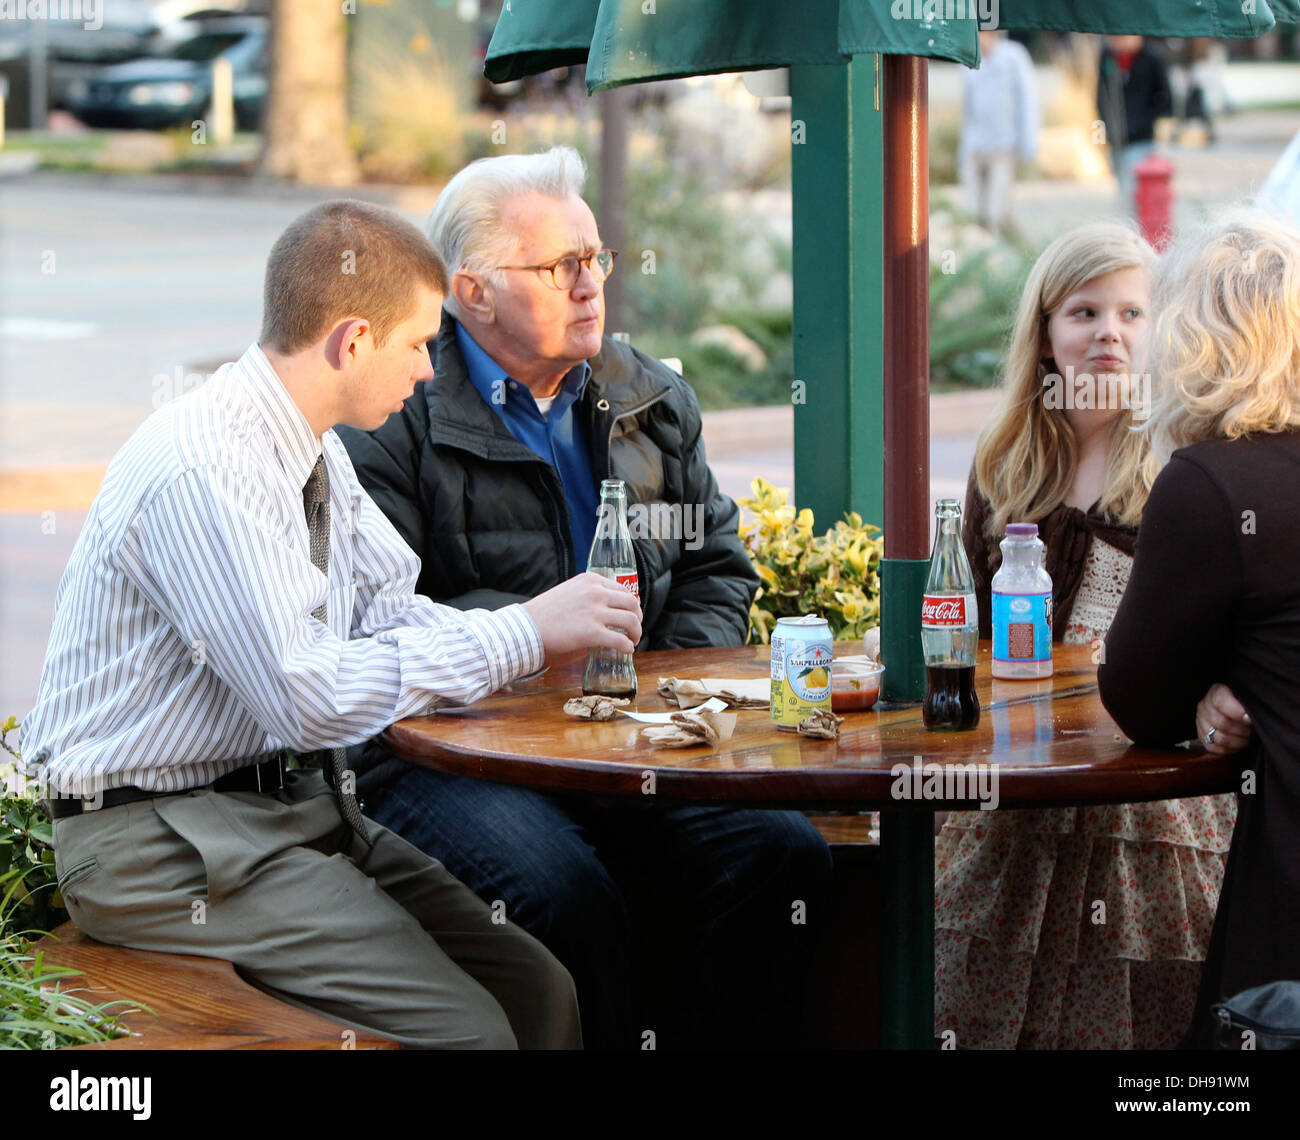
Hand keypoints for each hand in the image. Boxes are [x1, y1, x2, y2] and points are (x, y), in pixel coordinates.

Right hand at [523, 572, 641, 662]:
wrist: (526, 628)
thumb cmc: (543, 614)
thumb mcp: (569, 593)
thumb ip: (588, 599)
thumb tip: (606, 615)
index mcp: (590, 580)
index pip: (623, 590)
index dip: (630, 605)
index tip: (628, 615)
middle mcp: (595, 592)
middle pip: (632, 603)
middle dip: (637, 618)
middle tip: (634, 629)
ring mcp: (594, 612)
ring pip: (631, 620)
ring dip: (636, 632)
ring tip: (632, 641)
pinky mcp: (591, 632)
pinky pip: (620, 640)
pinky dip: (627, 646)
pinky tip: (625, 650)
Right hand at [1194, 682, 1251, 754]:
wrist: (1238, 711)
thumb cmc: (1246, 705)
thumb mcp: (1249, 699)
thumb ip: (1249, 705)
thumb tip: (1249, 717)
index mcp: (1216, 691)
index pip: (1220, 701)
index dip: (1236, 712)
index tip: (1249, 719)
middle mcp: (1204, 706)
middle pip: (1221, 723)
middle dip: (1241, 730)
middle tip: (1252, 729)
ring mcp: (1201, 721)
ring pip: (1218, 737)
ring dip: (1237, 741)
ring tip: (1247, 737)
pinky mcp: (1201, 736)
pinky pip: (1213, 747)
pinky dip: (1228, 749)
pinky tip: (1237, 743)